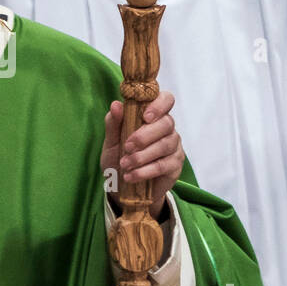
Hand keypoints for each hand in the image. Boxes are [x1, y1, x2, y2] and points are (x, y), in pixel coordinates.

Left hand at [101, 91, 184, 219]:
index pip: (166, 99)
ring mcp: (174, 146)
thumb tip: (116, 104)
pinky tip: (131, 176)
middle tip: (127, 147)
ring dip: (142, 156)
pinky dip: (144, 171)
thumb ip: (114, 123)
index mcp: (153, 115)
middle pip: (166, 123)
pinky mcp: (175, 165)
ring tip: (124, 164)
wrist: (122, 186)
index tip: (145, 116)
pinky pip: (163, 165)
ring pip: (164, 145)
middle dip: (144, 136)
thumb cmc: (118, 158)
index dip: (159, 105)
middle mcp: (167, 128)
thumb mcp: (111, 141)